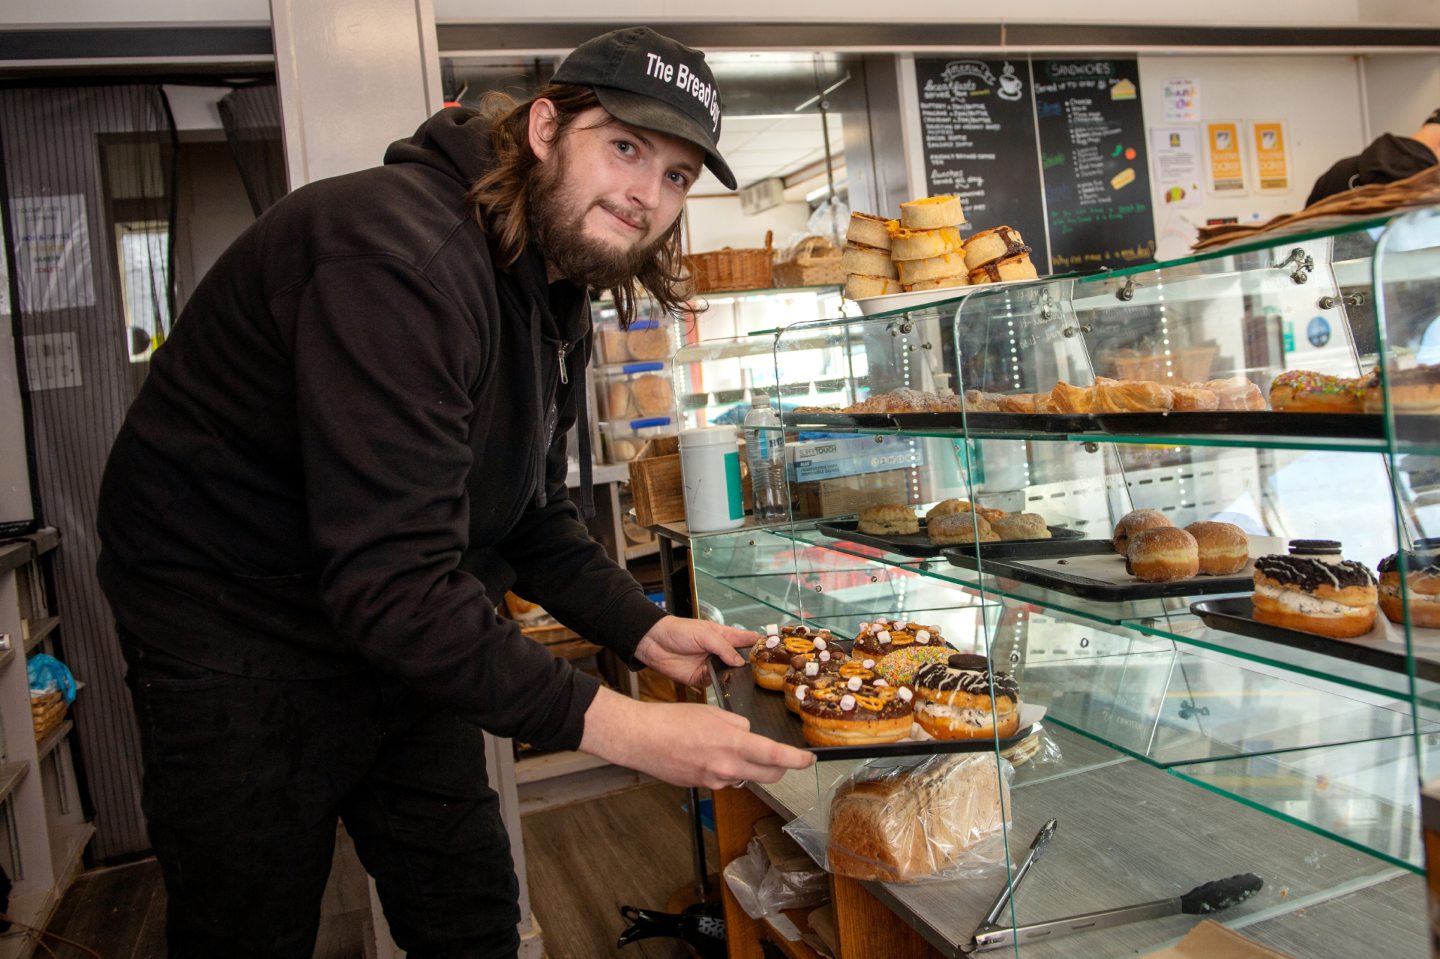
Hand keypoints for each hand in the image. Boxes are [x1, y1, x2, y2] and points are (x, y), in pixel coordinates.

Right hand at [580, 688, 814, 788]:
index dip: (797, 760)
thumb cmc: (673, 720)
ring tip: (728, 747)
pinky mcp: (702, 787)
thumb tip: (748, 733)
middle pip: (769, 775)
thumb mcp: (713, 712)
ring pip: (745, 777)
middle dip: (780, 768)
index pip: (776, 757)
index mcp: (733, 744)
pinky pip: (724, 779)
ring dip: (749, 766)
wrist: (642, 739)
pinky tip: (708, 755)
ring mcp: (715, 781)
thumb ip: (738, 724)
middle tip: (783, 758)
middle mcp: (728, 768)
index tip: (809, 759)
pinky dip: (726, 769)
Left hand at [634, 615, 756, 686]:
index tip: (778, 651)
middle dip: (753, 667)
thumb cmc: (679, 631)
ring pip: (732, 675)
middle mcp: (721, 652)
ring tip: (750, 683)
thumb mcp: (704, 634)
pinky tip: (728, 686)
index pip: (748, 640)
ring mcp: (712, 666)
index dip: (762, 644)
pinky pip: (717, 684)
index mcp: (725, 636)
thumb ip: (723, 647)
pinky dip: (722, 685)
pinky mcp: (702, 679)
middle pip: (743, 661)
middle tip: (768, 674)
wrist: (653, 643)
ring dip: (738, 678)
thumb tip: (740, 663)